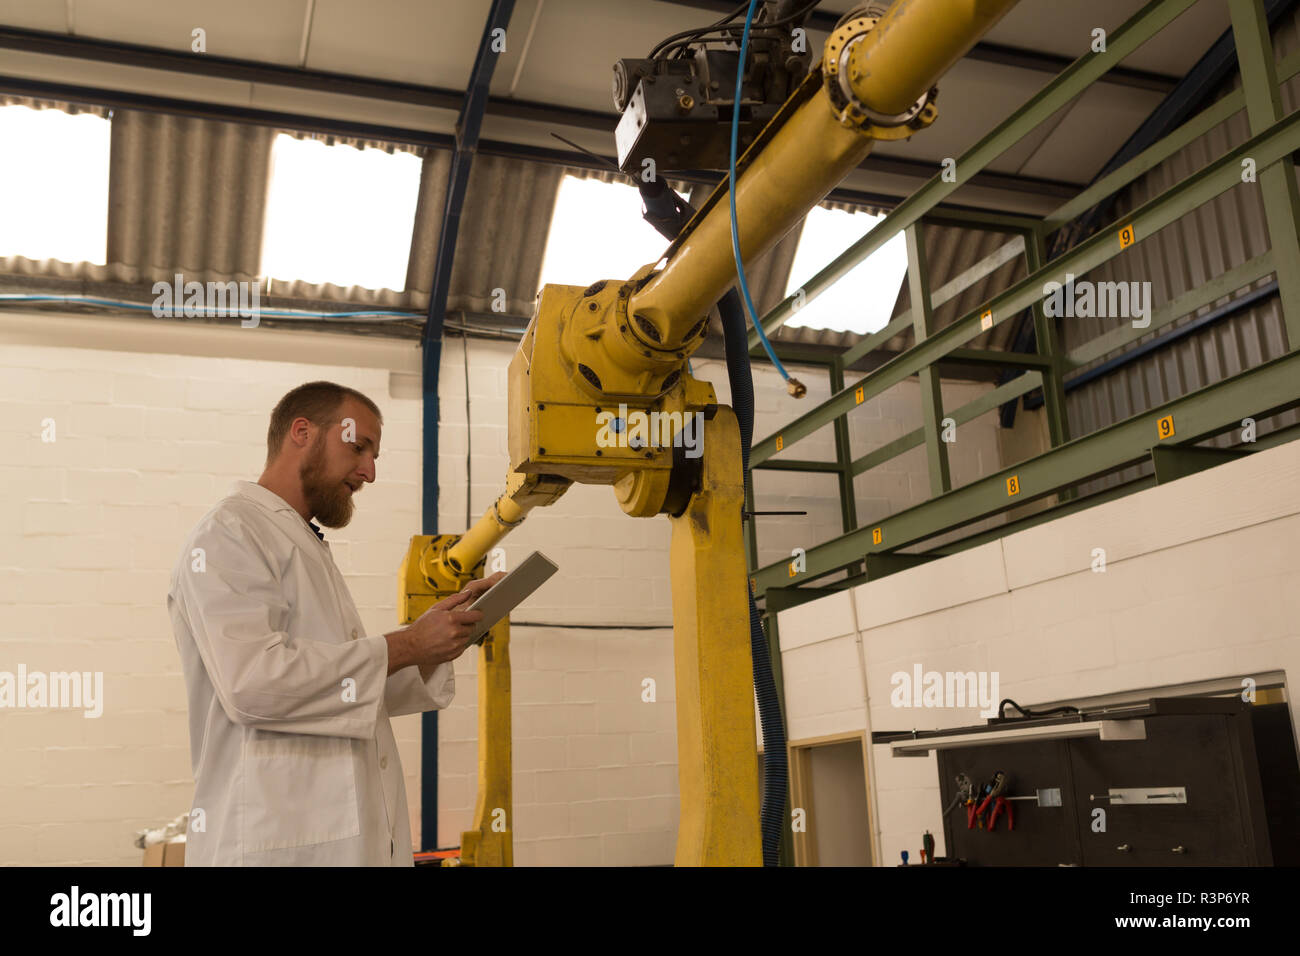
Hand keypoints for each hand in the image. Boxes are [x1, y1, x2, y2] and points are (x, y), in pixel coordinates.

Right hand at [384, 573, 506, 673]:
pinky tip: (446, 642)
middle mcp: (455, 633)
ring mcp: (454, 645)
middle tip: (454, 624)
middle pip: (472, 627)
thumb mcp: (436, 609)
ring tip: (447, 634)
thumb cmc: (422, 627)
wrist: (410, 646)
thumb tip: (468, 592)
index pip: (475, 616)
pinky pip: (462, 648)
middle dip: (466, 625)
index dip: (477, 614)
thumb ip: (454, 599)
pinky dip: (457, 645)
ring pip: (467, 638)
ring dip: (461, 635)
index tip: (477, 614)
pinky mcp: (452, 655)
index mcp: (452, 619)